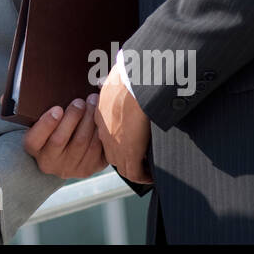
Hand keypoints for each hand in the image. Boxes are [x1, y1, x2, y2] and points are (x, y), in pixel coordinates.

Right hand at [23, 96, 106, 178]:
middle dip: (73, 117)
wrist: (66, 154)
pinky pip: (97, 150)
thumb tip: (63, 92)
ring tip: (94, 103)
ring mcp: (70, 168)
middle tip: (80, 101)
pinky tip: (102, 118)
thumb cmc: (53, 128)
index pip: (34, 140)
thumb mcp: (44, 122)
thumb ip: (49, 111)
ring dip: (90, 120)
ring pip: (82, 143)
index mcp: (34, 149)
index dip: (46, 124)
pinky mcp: (89, 169)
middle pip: (60, 139)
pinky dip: (101, 132)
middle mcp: (50, 162)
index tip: (57, 108)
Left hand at [95, 63, 152, 183]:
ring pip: (122, 165)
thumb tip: (127, 80)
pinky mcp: (129, 151)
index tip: (132, 143)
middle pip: (112, 153)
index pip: (107, 135)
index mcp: (101, 113)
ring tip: (148, 171)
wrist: (136, 80)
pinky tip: (152, 175)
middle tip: (141, 162)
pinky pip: (134, 173)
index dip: (119, 142)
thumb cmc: (131, 76)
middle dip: (126, 159)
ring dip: (135, 170)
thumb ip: (119, 87)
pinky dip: (143, 177)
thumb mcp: (118, 81)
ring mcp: (115, 142)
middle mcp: (105, 130)